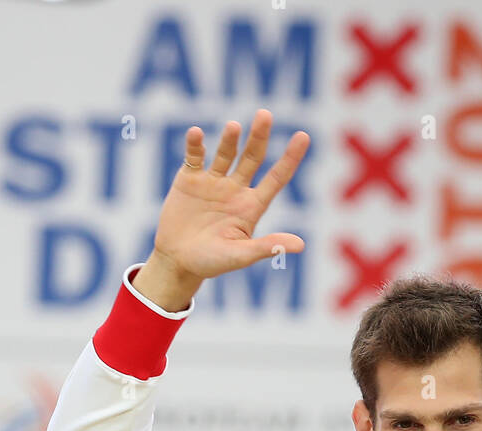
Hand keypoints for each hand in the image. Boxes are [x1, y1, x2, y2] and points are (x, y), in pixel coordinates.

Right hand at [135, 110, 309, 306]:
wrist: (178, 261)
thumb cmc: (212, 263)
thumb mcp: (241, 255)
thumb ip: (268, 247)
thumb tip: (300, 245)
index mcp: (251, 206)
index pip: (276, 178)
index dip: (290, 158)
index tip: (304, 136)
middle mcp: (235, 189)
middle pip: (252, 157)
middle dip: (259, 137)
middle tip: (265, 115)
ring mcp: (213, 181)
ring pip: (225, 153)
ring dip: (229, 139)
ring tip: (234, 127)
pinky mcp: (189, 178)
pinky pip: (194, 157)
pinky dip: (195, 145)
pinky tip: (196, 134)